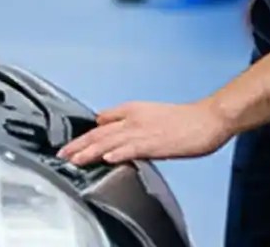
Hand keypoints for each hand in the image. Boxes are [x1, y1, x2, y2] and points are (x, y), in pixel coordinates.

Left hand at [56, 101, 233, 166]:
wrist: (207, 119)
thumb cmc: (182, 120)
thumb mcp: (148, 113)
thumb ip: (125, 118)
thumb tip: (103, 121)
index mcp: (132, 110)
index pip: (100, 124)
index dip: (83, 137)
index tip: (69, 147)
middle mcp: (134, 119)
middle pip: (100, 132)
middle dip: (79, 145)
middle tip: (62, 155)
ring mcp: (144, 130)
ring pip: (111, 141)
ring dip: (91, 151)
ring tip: (75, 160)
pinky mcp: (155, 142)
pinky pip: (133, 148)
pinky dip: (119, 153)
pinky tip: (107, 160)